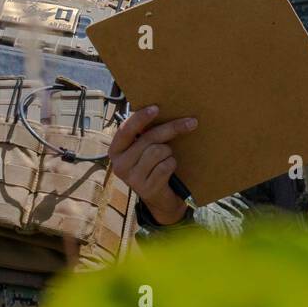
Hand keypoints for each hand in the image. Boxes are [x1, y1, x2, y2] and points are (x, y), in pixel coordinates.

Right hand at [109, 104, 196, 225]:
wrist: (159, 198)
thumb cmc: (152, 166)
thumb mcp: (143, 149)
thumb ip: (144, 134)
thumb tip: (159, 109)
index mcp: (116, 151)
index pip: (125, 130)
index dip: (140, 118)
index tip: (156, 108)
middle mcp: (119, 165)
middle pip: (149, 139)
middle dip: (171, 129)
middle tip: (191, 122)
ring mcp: (132, 178)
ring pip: (159, 151)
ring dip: (169, 153)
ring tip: (167, 158)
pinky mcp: (146, 189)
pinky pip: (166, 166)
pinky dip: (172, 164)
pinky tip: (169, 170)